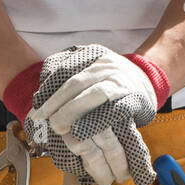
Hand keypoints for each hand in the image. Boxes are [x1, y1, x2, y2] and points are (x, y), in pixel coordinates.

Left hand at [25, 44, 167, 184]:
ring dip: (72, 111)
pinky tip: (80, 132)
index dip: (47, 88)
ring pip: (92, 94)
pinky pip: (112, 111)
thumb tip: (38, 98)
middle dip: (55, 102)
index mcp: (93, 53)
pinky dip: (95, 122)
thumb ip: (69, 76)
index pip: (64, 69)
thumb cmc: (111, 79)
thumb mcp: (91, 68)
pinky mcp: (133, 99)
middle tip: (40, 118)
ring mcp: (121, 80)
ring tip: (56, 126)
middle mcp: (107, 63)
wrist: (148, 81)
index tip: (35, 106)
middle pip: (75, 82)